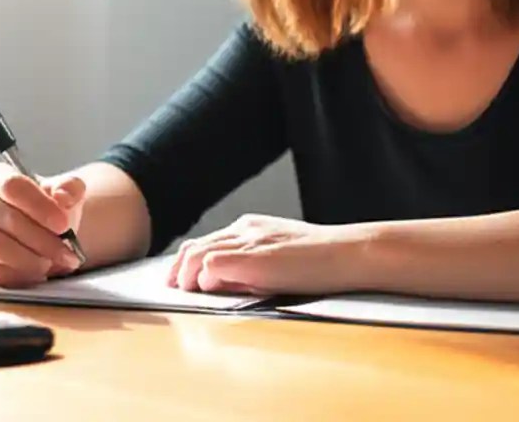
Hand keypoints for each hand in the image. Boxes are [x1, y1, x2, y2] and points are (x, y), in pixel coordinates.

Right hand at [0, 161, 85, 287]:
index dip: (39, 206)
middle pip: (5, 218)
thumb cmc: (46, 210)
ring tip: (51, 264)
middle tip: (67, 253)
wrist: (37, 232)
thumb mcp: (64, 193)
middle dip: (41, 240)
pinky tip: (34, 275)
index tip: (63, 225)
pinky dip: (14, 276)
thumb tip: (63, 196)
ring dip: (28, 260)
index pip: (12, 186)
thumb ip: (70, 188)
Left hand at [166, 214, 370, 294]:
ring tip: (182, 291)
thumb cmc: (322, 261)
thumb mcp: (278, 259)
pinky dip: (202, 278)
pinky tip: (203, 289)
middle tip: (172, 286)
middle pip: (196, 245)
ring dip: (185, 274)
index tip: (181, 276)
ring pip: (197, 253)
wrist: (346, 253)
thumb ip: (248, 267)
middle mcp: (244, 229)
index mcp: (251, 227)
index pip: (208, 240)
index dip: (188, 260)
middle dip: (178, 267)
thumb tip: (218, 281)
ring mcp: (247, 242)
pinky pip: (211, 265)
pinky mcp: (251, 258)